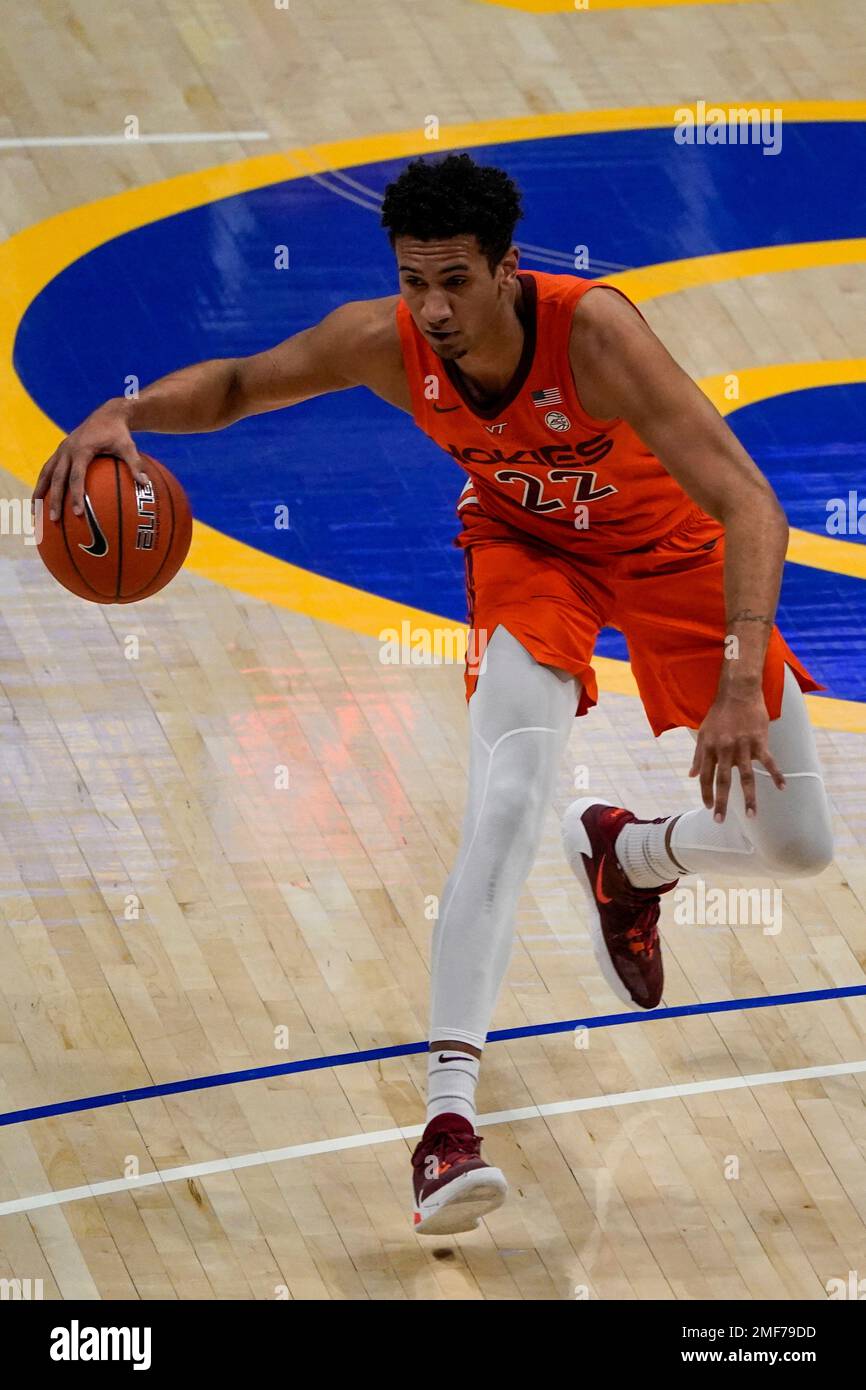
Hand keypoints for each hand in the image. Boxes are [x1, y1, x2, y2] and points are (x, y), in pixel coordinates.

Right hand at [31, 404, 152, 521]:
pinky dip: (43, 485)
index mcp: (82, 449)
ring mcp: (61, 450)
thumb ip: (135, 464)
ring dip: (39, 493)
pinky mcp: (60, 451)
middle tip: (55, 519)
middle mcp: (67, 450)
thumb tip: (145, 484)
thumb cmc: (119, 433)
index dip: (76, 495)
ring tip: (35, 513)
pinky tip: (41, 500)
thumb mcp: (129, 446)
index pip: (76, 477)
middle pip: (57, 478)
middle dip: (54, 500)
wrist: (108, 414)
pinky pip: (48, 470)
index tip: (77, 513)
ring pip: (46, 474)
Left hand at [689, 687, 784, 820]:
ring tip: (753, 816)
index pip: (705, 776)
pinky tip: (782, 788)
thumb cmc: (719, 713)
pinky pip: (769, 761)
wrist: (738, 692)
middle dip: (721, 803)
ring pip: (746, 777)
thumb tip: (692, 775)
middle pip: (723, 781)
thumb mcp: (703, 733)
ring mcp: (743, 746)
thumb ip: (698, 756)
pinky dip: (777, 774)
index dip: (706, 793)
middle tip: (719, 821)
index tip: (708, 808)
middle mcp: (724, 749)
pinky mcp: (759, 741)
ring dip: (749, 798)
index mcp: (709, 748)